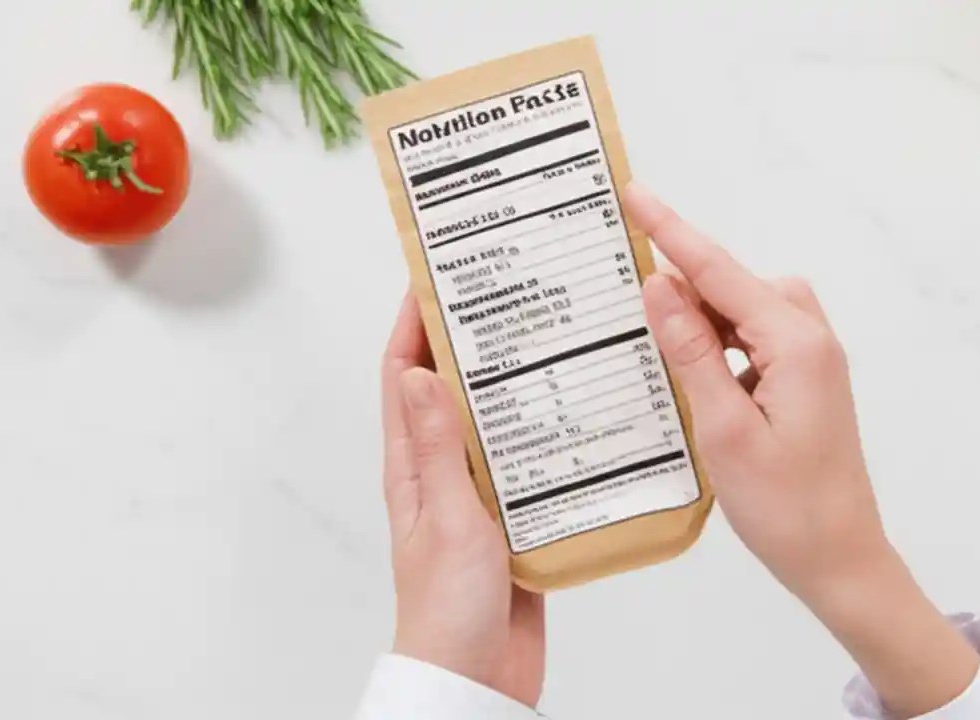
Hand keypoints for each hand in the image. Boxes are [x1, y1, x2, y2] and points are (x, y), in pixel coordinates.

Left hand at [380, 294, 544, 707]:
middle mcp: (442, 476)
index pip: (404, 378)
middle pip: (450, 391)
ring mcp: (479, 498)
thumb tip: (421, 374)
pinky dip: (546, 436)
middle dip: (469, 341)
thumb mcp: (447, 518)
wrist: (478, 678)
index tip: (433, 277)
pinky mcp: (514, 522)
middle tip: (504, 296)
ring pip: (494, 424)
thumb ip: (438, 447)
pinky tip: (576, 419)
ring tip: (546, 341)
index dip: (412, 325)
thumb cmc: (446, 611)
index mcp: (412, 469)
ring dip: (512, 384)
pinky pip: (528, 466)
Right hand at [624, 185, 979, 717]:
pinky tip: (689, 366)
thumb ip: (692, 353)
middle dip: (684, 277)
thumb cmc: (784, 506)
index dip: (673, 232)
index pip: (721, 272)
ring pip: (747, 311)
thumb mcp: (725, 429)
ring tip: (651, 331)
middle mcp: (811, 339)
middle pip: (737, 284)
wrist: (842, 560)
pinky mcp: (806, 382)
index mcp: (796, 344)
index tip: (635, 192)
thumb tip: (661, 286)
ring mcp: (813, 361)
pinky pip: (756, 339)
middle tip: (623, 277)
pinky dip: (721, 341)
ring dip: (702, 315)